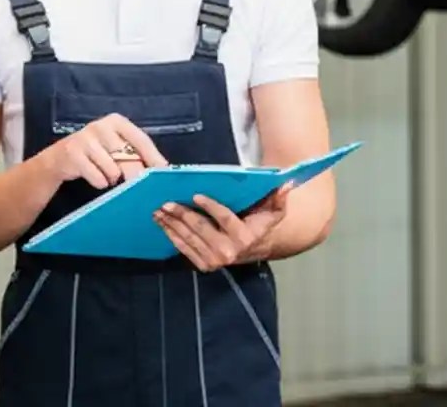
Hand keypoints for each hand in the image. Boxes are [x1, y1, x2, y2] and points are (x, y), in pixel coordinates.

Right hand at [40, 113, 167, 189]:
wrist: (60, 157)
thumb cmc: (97, 152)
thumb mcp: (116, 146)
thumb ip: (136, 152)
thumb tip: (161, 168)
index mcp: (117, 121)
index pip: (141, 139)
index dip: (153, 157)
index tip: (163, 172)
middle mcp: (102, 126)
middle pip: (127, 156)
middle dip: (135, 174)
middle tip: (139, 186)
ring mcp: (86, 139)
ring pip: (112, 169)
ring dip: (114, 179)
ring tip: (110, 176)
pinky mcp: (73, 153)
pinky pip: (97, 177)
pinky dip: (100, 182)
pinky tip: (96, 177)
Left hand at [153, 184, 291, 270]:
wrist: (256, 247)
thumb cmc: (261, 223)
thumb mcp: (274, 211)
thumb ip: (279, 197)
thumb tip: (287, 183)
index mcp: (244, 237)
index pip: (225, 219)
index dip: (211, 207)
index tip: (196, 195)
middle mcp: (228, 252)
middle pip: (201, 229)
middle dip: (182, 215)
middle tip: (167, 202)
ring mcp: (214, 260)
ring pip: (189, 238)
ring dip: (172, 224)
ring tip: (159, 210)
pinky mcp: (204, 264)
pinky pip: (184, 248)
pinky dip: (171, 235)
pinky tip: (162, 223)